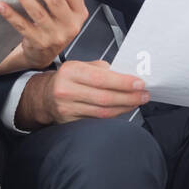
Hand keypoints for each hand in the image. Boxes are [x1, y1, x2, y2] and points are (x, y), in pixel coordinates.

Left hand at [0, 0, 88, 68]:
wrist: (45, 52)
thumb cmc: (54, 21)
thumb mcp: (66, 8)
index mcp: (79, 12)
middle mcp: (70, 25)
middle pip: (55, 0)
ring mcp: (55, 36)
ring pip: (38, 13)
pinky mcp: (39, 43)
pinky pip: (22, 26)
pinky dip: (11, 15)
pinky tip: (1, 4)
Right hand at [19, 60, 150, 127]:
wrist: (44, 96)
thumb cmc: (68, 78)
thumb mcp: (81, 65)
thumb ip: (102, 69)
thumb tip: (127, 75)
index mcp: (70, 72)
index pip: (101, 79)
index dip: (123, 82)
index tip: (139, 83)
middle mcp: (66, 90)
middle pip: (104, 98)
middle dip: (129, 97)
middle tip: (144, 95)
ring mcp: (67, 109)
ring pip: (102, 112)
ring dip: (124, 107)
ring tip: (137, 102)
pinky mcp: (70, 122)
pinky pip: (97, 120)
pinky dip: (113, 115)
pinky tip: (123, 109)